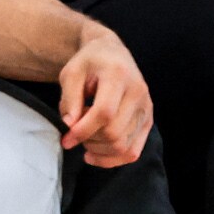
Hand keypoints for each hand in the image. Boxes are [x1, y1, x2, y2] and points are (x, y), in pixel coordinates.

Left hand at [57, 30, 152, 167]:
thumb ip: (69, 98)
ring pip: (123, 146)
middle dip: (89, 140)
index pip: (104, 112)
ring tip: (86, 137)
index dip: (83, 130)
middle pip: (114, 133)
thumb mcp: (71, 73)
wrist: (112, 54)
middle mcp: (138, 92)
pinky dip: (113, 160)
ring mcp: (146, 107)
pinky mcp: (147, 120)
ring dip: (98, 150)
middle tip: (74, 133)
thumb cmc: (89, 63)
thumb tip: (70, 126)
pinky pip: (133, 151)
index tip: (66, 139)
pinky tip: (95, 154)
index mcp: (119, 75)